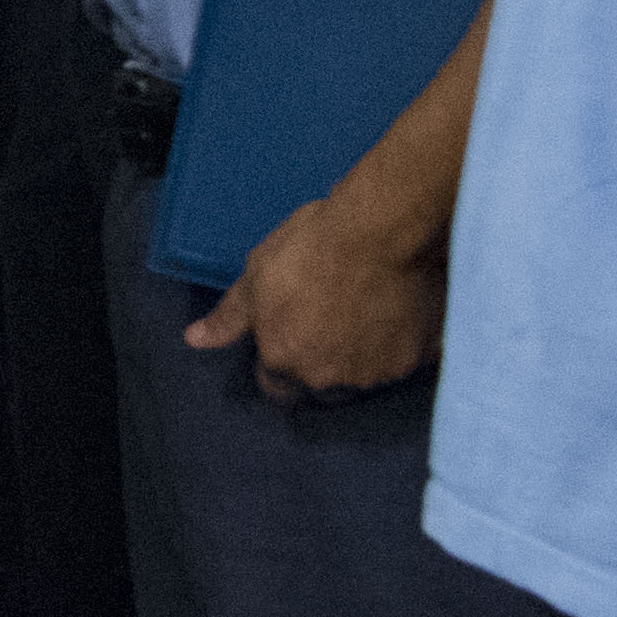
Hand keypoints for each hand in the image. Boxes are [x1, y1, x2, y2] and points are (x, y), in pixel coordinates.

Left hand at [179, 183, 441, 400]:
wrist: (383, 229)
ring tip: (370, 309)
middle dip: (323, 364)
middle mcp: (331, 378)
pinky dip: (407, 343)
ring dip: (365, 354)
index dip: (281, 363)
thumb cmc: (312, 247)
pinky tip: (405, 311)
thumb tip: (195, 340)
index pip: (276, 387)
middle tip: (332, 320)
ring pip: (367, 376)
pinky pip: (411, 359)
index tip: (291, 338)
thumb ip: (230, 317)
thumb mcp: (256, 277)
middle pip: (322, 387)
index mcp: (286, 361)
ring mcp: (378, 371)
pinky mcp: (420, 357)